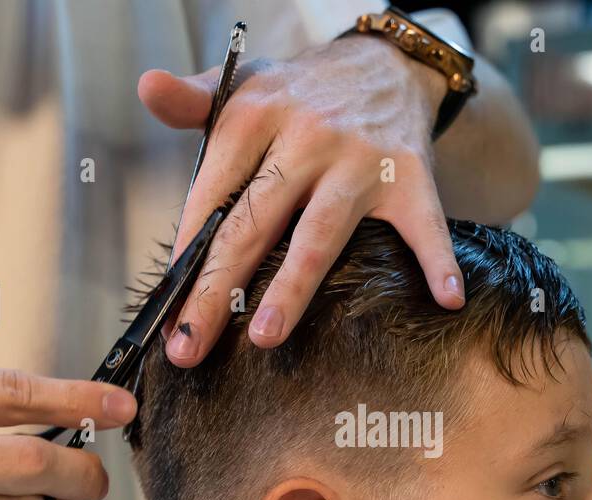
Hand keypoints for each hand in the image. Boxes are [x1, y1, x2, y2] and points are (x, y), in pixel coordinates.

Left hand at [137, 32, 465, 365]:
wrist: (385, 63)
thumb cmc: (302, 93)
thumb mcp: (245, 85)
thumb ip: (192, 99)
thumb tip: (147, 88)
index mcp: (257, 115)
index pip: (212, 192)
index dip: (187, 251)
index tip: (169, 307)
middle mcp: (307, 136)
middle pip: (254, 222)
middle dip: (217, 288)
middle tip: (191, 343)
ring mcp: (360, 160)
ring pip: (320, 232)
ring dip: (293, 287)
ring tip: (265, 336)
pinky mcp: (410, 176)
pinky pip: (425, 225)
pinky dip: (439, 261)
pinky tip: (444, 300)